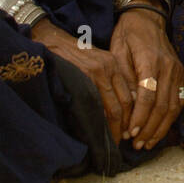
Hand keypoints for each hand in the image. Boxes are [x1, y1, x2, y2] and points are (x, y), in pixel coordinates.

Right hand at [31, 18, 131, 143]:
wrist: (51, 41)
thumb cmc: (72, 55)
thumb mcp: (95, 62)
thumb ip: (107, 80)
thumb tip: (118, 108)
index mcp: (114, 64)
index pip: (129, 95)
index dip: (132, 115)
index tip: (131, 131)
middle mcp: (109, 68)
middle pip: (124, 103)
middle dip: (126, 125)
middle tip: (124, 141)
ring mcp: (96, 73)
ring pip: (112, 108)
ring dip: (114, 127)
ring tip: (113, 142)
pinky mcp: (82, 78)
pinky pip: (95, 105)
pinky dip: (98, 120)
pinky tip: (97, 131)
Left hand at [109, 3, 183, 150]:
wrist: (148, 16)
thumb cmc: (128, 33)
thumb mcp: (117, 51)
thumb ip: (124, 78)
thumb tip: (128, 105)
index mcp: (150, 61)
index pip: (148, 95)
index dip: (140, 117)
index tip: (131, 133)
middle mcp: (168, 67)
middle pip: (163, 105)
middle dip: (150, 128)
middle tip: (137, 145)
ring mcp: (177, 70)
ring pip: (174, 106)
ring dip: (161, 128)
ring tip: (148, 143)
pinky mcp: (181, 73)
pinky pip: (180, 100)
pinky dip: (171, 118)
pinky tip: (160, 129)